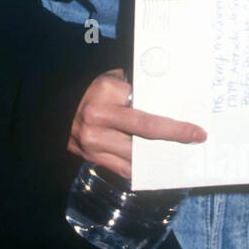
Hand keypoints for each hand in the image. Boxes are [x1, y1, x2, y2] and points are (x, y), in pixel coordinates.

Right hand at [68, 69, 205, 178]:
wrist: (52, 111)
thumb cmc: (87, 90)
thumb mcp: (108, 77)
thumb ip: (132, 87)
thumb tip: (164, 98)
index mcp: (105, 91)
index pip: (143, 101)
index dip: (166, 109)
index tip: (187, 112)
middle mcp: (98, 117)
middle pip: (145, 129)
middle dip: (174, 133)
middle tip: (196, 136)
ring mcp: (94, 141)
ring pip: (136, 153)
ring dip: (161, 155)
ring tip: (181, 155)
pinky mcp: (92, 158)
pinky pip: (123, 169)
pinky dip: (142, 170)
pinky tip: (158, 170)